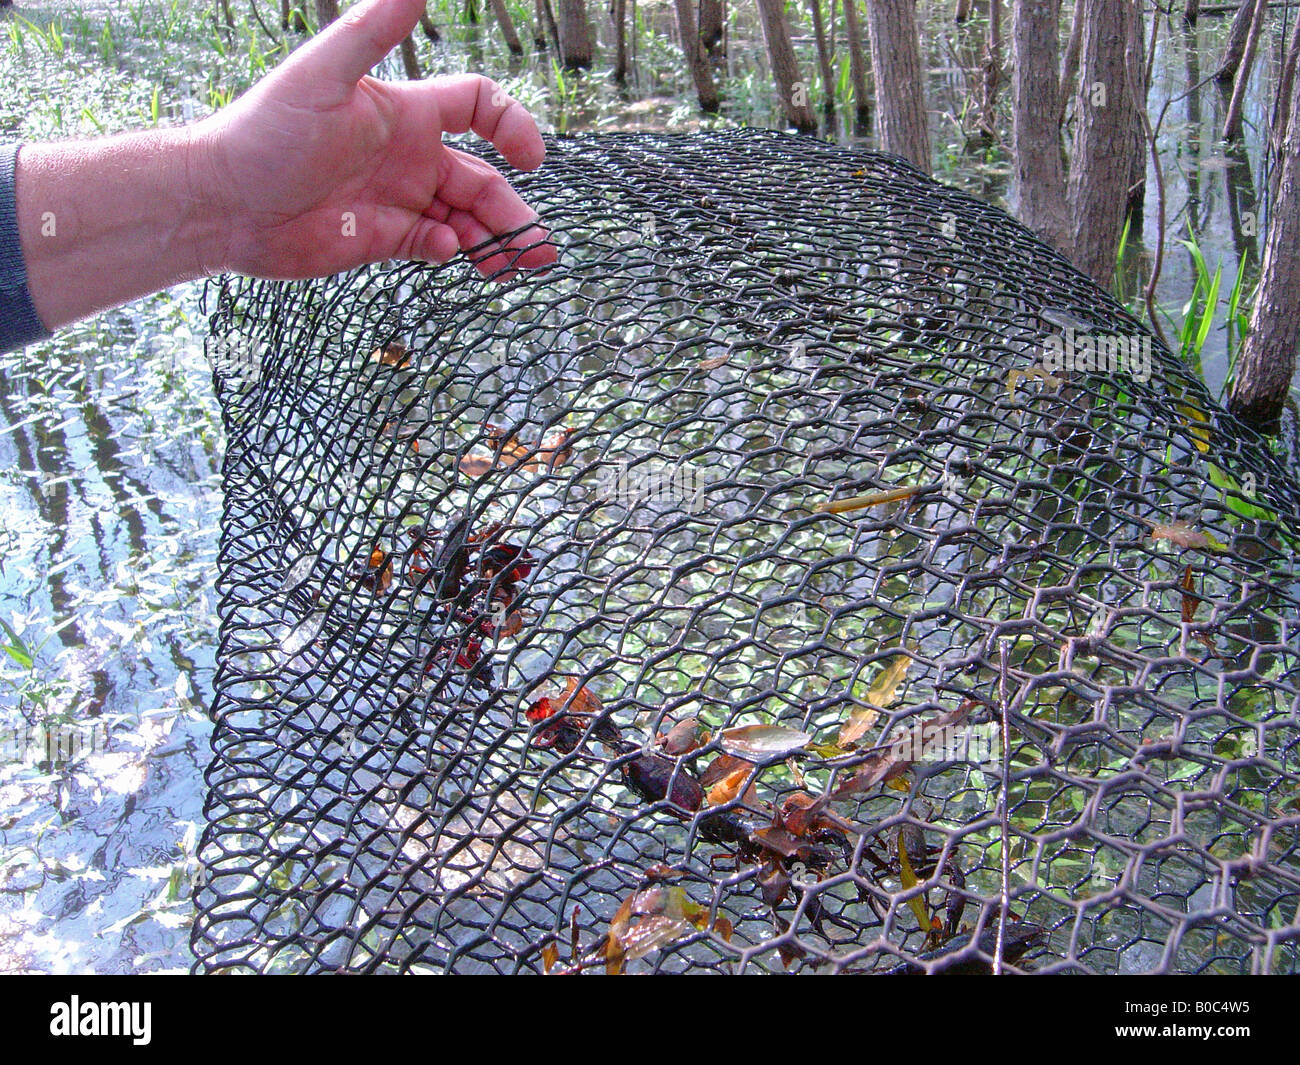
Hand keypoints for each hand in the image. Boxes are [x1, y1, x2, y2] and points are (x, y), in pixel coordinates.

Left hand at [190, 0, 554, 279]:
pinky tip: (446, 252)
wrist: (222, 203)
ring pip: (464, 219)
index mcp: (404, 113)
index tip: (532, 160)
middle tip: (540, 248)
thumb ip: (372, 32)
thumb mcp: (321, 76)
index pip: (477, 109)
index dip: (511, 127)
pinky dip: (449, 250)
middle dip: (514, 210)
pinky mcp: (381, 238)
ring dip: (495, 239)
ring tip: (518, 264)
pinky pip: (432, 245)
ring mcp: (396, 198)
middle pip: (482, 179)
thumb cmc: (265, 132)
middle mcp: (407, 156)